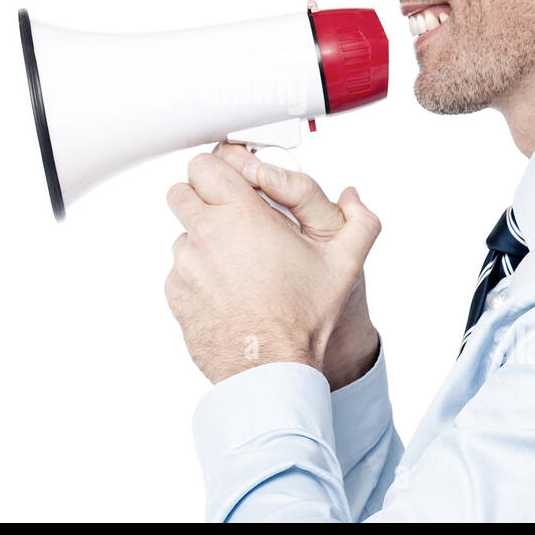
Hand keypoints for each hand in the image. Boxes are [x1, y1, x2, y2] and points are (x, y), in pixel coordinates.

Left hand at [164, 143, 381, 386]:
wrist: (271, 369)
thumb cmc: (303, 317)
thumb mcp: (344, 264)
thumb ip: (358, 222)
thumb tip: (353, 197)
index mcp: (241, 215)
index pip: (205, 165)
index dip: (220, 172)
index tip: (234, 184)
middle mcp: (206, 235)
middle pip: (182, 191)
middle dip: (202, 198)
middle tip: (231, 217)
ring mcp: (186, 266)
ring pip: (182, 233)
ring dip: (202, 240)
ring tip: (237, 264)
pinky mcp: (176, 293)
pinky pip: (179, 270)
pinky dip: (197, 274)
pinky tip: (227, 291)